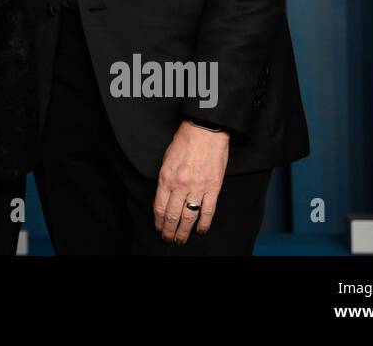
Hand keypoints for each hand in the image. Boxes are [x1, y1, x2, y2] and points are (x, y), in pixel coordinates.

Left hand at [152, 119, 229, 243]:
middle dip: (169, 230)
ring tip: (181, 240)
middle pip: (172, 215)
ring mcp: (198, 188)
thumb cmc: (184, 142)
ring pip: (189, 217)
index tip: (158, 228)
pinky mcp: (213, 188)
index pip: (159, 207)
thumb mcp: (166, 160)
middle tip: (168, 239)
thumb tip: (164, 197)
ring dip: (184, 231)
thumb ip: (165, 180)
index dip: (158, 221)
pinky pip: (208, 211)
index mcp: (166, 178)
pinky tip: (200, 230)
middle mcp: (180, 185)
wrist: (204, 132)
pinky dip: (203, 223)